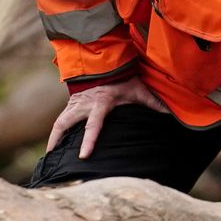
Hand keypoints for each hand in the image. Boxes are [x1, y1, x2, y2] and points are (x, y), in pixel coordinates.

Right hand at [46, 77, 169, 158]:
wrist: (106, 62)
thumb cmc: (123, 78)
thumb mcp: (139, 90)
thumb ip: (154, 103)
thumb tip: (171, 114)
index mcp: (100, 103)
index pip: (94, 125)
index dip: (88, 140)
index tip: (83, 156)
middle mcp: (84, 104)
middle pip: (66, 123)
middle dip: (58, 140)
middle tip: (53, 158)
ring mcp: (75, 104)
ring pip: (59, 122)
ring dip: (53, 138)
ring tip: (49, 155)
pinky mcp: (71, 104)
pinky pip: (60, 119)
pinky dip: (56, 132)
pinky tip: (54, 145)